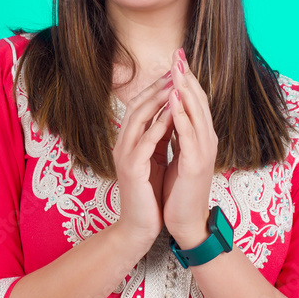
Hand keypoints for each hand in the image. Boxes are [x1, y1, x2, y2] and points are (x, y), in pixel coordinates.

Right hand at [111, 71, 176, 250]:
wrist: (140, 227)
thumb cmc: (150, 195)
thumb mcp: (155, 160)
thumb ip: (159, 138)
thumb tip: (172, 114)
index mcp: (129, 142)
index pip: (141, 106)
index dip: (157, 88)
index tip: (175, 73)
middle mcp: (123, 144)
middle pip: (137, 106)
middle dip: (157, 87)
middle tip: (175, 70)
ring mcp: (125, 156)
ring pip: (139, 119)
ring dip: (157, 101)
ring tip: (174, 85)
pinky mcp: (131, 170)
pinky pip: (145, 143)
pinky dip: (158, 127)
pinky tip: (171, 117)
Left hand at [162, 47, 218, 249]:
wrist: (185, 222)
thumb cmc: (179, 190)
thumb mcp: (178, 154)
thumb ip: (178, 133)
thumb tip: (171, 111)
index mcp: (201, 137)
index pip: (194, 101)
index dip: (186, 78)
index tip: (176, 57)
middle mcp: (207, 140)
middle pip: (198, 101)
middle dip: (187, 76)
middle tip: (178, 52)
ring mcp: (204, 151)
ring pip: (196, 113)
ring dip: (186, 89)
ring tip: (177, 69)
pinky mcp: (195, 164)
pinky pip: (189, 135)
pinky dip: (182, 116)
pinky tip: (175, 101)